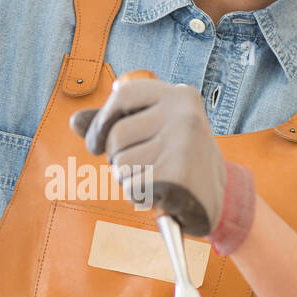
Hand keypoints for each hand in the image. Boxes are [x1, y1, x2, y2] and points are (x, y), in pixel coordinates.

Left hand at [69, 77, 227, 236]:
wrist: (221, 200)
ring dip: (129, 179)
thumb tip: (75, 121)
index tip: (97, 142)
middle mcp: (184, 114)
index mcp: (180, 95)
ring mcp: (183, 144)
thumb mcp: (156, 131)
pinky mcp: (177, 175)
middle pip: (116, 135)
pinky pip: (132, 187)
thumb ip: (118, 123)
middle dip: (118, 158)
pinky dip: (138, 197)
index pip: (123, 95)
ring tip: (155, 179)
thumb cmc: (180, 161)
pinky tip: (159, 195)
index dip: (102, 120)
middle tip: (145, 167)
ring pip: (121, 164)